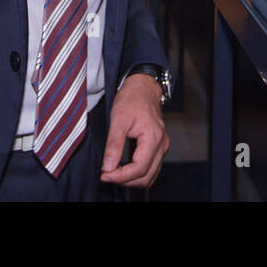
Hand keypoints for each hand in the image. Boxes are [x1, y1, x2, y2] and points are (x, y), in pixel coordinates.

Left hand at [100, 73, 169, 187]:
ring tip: (113, 173)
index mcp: (153, 138)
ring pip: (150, 176)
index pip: (139, 168)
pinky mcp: (159, 147)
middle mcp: (162, 145)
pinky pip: (151, 168)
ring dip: (132, 180)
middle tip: (106, 175)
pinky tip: (124, 169)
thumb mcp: (118, 118)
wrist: (143, 87)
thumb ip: (114, 144)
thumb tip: (108, 166)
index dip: (121, 176)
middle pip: (146, 176)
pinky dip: (138, 174)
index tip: (105, 175)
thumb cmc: (132, 98)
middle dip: (125, 180)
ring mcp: (162, 146)